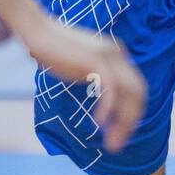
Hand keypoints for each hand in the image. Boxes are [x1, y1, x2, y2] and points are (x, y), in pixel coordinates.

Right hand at [20, 18, 145, 153]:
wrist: (36, 31)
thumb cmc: (53, 49)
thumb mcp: (82, 64)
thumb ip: (95, 75)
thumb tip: (101, 94)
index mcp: (118, 55)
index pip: (135, 88)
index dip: (131, 112)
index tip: (119, 132)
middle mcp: (119, 55)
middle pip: (139, 93)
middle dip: (131, 121)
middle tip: (117, 144)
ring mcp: (110, 57)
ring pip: (130, 95)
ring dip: (123, 122)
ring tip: (111, 143)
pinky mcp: (96, 61)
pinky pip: (110, 91)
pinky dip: (108, 110)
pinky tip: (98, 124)